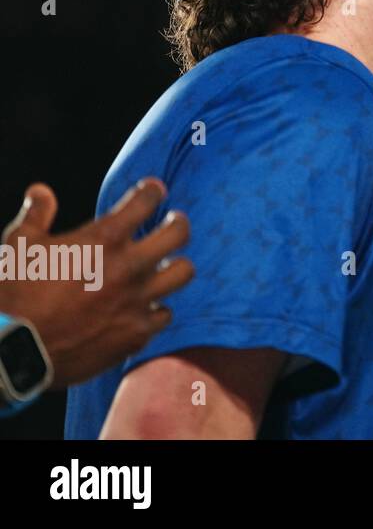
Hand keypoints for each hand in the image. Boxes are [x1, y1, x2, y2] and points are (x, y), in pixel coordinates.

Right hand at [0, 179, 194, 387]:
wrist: (14, 353)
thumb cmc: (13, 295)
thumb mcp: (19, 246)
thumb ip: (36, 215)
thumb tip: (40, 191)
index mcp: (104, 239)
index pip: (147, 200)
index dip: (152, 191)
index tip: (153, 191)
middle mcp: (129, 266)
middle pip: (179, 233)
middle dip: (178, 223)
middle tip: (173, 222)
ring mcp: (137, 300)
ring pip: (183, 273)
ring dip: (174, 266)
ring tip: (166, 265)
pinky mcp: (137, 333)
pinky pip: (163, 314)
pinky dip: (155, 309)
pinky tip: (143, 307)